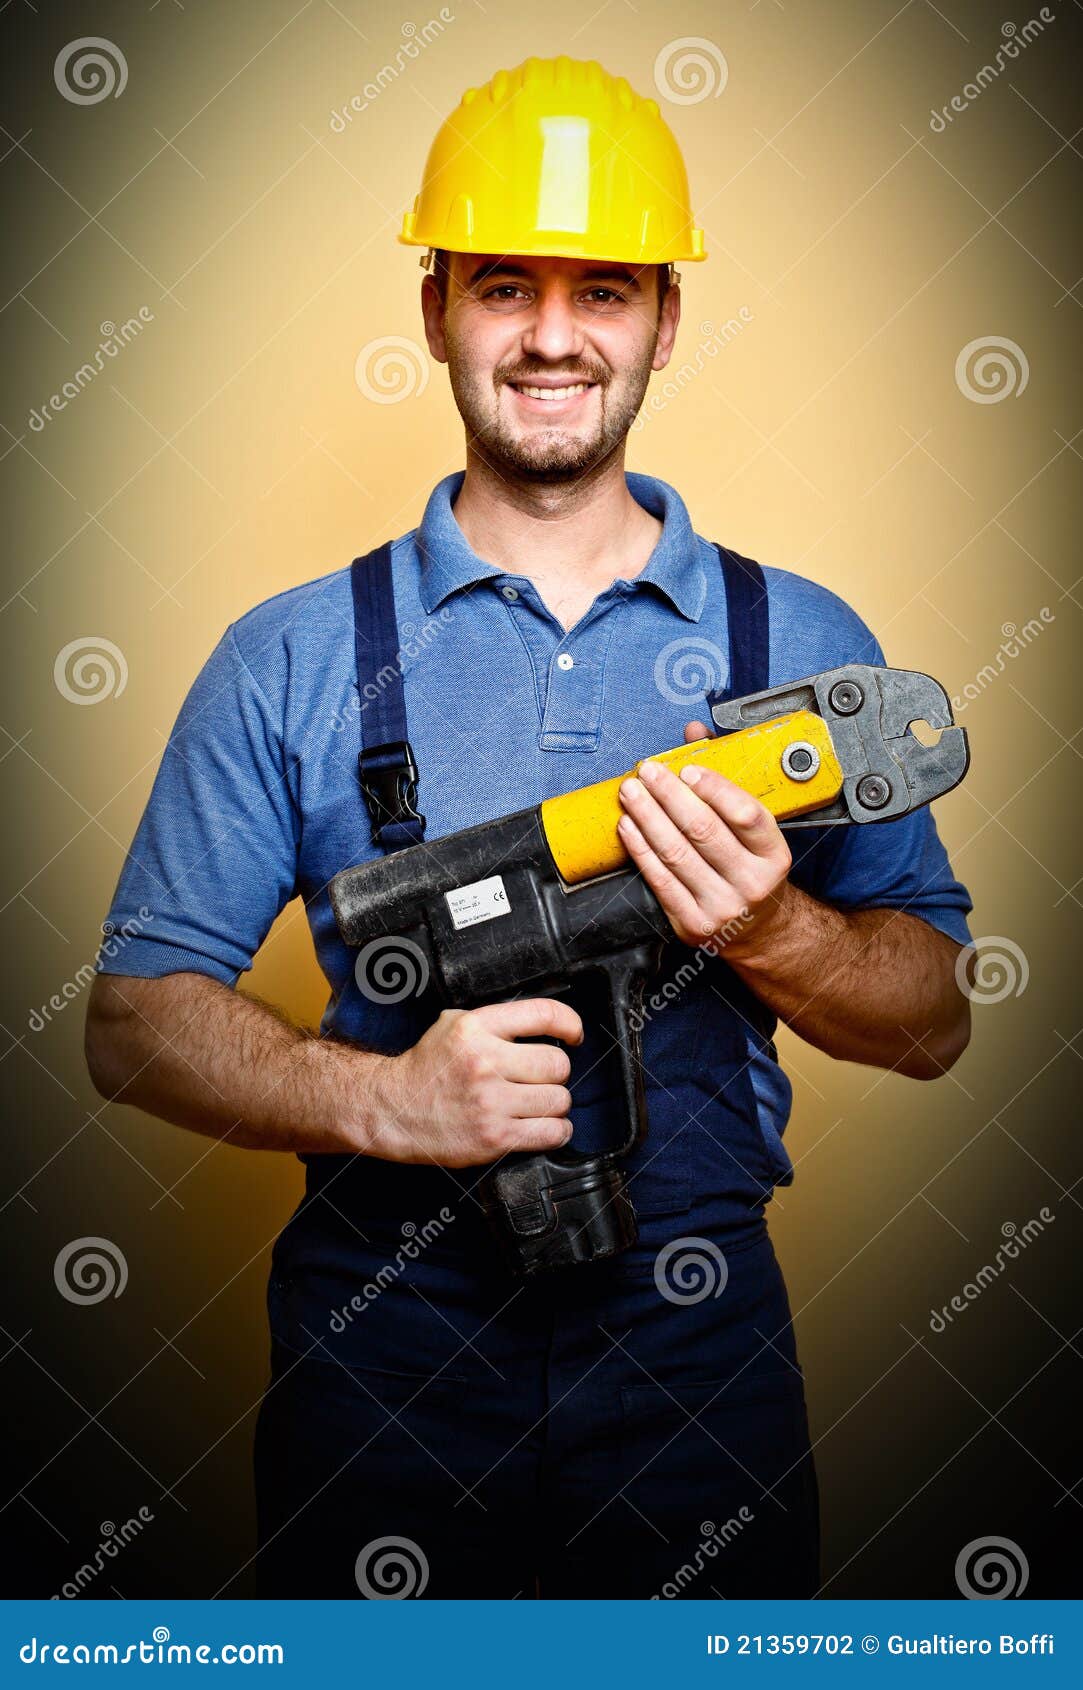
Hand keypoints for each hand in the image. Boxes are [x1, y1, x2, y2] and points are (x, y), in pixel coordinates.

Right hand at [365, 998, 583, 1167]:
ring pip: (559, 1100)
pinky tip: (543, 1126)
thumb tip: (544, 1022)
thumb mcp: (453, 1025)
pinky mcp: (494, 1137)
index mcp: (476, 1029)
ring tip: (538, 1103)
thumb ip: (495, 1021)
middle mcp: (485, 1062)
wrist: (394, 1110)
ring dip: (554, 1103)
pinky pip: (551, 1132)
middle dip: (555, 1073)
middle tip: (542, 1078)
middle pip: (558, 1064)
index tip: (574, 1035)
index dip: (569, 1023)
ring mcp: (490, 1102)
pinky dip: (556, 1131)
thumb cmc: (427, 1068)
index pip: (543, 1015)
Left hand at [616, 720, 793, 953]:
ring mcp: (722, 906)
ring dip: (647, 817)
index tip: (687, 768)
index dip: (714, 788)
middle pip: (703, 830)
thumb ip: (726, 782)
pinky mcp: (693, 924)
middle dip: (669, 795)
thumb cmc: (751, 870)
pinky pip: (660, 880)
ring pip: (676, 853)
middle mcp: (751, 882)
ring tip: (631, 793)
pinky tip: (629, 827)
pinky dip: (640, 850)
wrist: (758, 930)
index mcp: (773, 855)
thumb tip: (695, 733)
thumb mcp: (755, 833)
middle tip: (648, 772)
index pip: (746, 814)